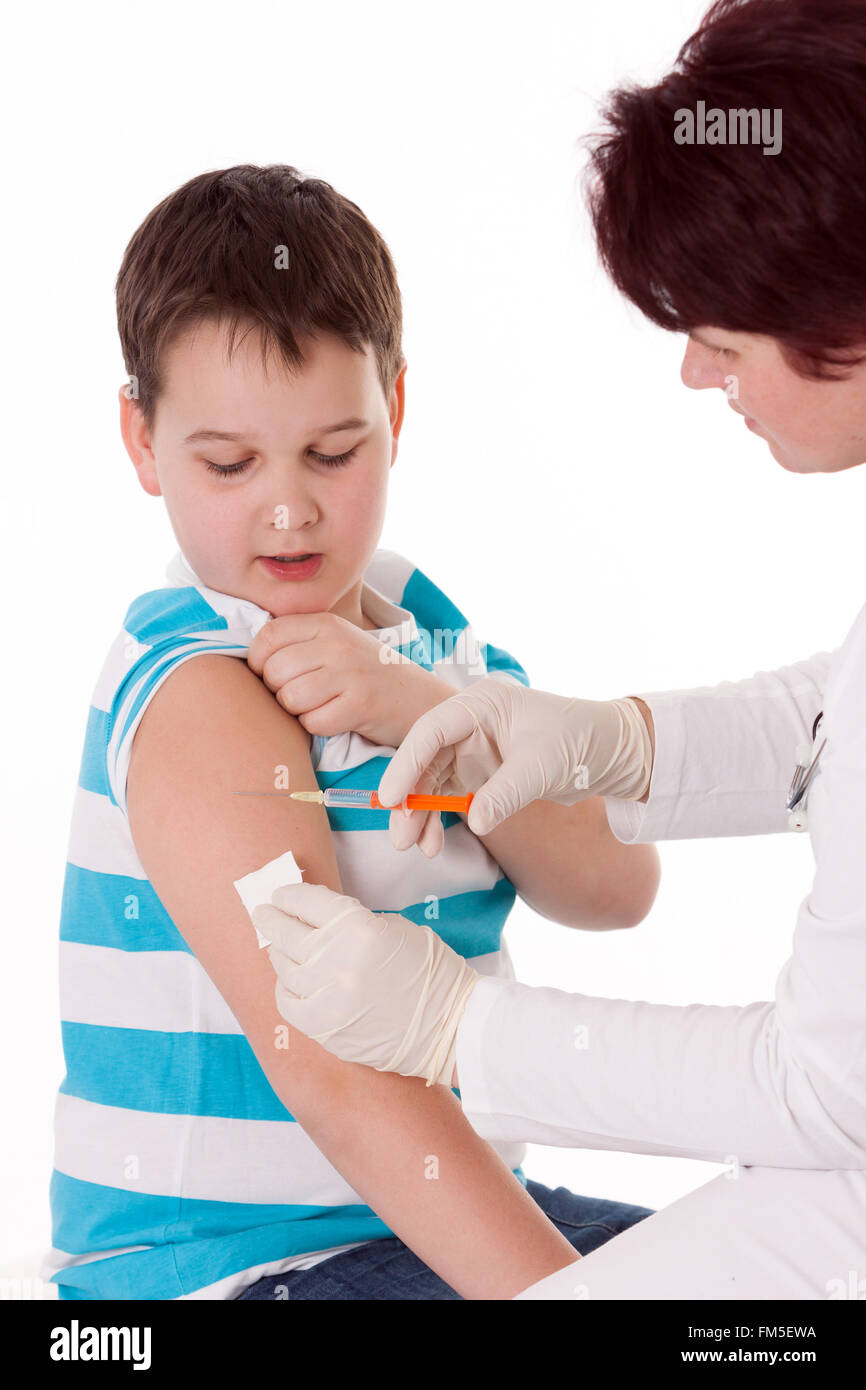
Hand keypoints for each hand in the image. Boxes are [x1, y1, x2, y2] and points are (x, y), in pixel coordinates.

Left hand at [246, 611, 444, 746]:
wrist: (421, 700)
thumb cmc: (370, 675)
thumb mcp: (337, 644)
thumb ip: (298, 642)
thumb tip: (247, 659)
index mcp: (326, 623)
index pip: (267, 637)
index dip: (259, 662)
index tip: (272, 675)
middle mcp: (337, 643)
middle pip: (273, 672)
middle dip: (279, 692)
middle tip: (305, 695)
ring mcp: (349, 673)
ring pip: (289, 699)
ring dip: (299, 712)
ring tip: (323, 706)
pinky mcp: (359, 705)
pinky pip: (313, 722)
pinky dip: (319, 727)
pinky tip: (338, 718)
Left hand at [251, 882, 478, 1086]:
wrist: (451, 1025)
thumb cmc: (429, 972)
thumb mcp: (394, 930)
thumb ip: (351, 923)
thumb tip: (314, 919)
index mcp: (358, 927)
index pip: (306, 902)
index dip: (288, 896)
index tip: (280, 895)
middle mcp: (337, 959)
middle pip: (286, 932)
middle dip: (270, 919)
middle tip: (261, 913)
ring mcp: (328, 996)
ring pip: (284, 967)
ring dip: (279, 953)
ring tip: (279, 947)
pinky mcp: (325, 1028)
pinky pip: (288, 1003)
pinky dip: (285, 989)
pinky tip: (289, 982)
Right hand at [377, 675, 653, 854]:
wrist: (610, 752)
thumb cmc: (580, 741)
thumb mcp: (543, 766)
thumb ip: (506, 792)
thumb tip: (475, 822)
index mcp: (481, 704)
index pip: (431, 731)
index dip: (406, 765)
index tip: (392, 799)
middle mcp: (469, 723)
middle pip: (424, 760)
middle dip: (409, 798)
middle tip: (400, 836)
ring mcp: (472, 749)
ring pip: (431, 782)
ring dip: (421, 814)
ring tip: (417, 847)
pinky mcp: (480, 773)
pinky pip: (448, 796)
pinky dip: (439, 819)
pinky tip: (435, 843)